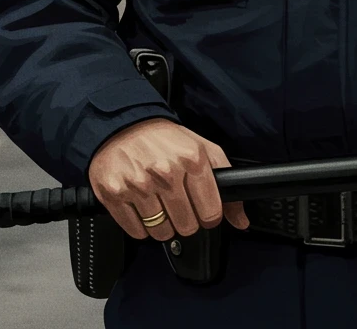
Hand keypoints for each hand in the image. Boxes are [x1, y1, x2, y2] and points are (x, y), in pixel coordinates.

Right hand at [88, 118, 248, 240]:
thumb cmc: (164, 139)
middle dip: (186, 220)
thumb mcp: (202, 148)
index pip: (211, 211)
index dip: (210, 216)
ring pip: (161, 232)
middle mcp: (165, 172)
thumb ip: (226, 180)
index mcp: (191, 158)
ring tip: (160, 204)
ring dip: (163, 225)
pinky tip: (143, 206)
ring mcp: (139, 185)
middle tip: (179, 204)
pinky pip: (136, 231)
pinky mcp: (115, 195)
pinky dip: (141, 226)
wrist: (123, 124)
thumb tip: (241, 220)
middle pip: (187, 226)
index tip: (205, 212)